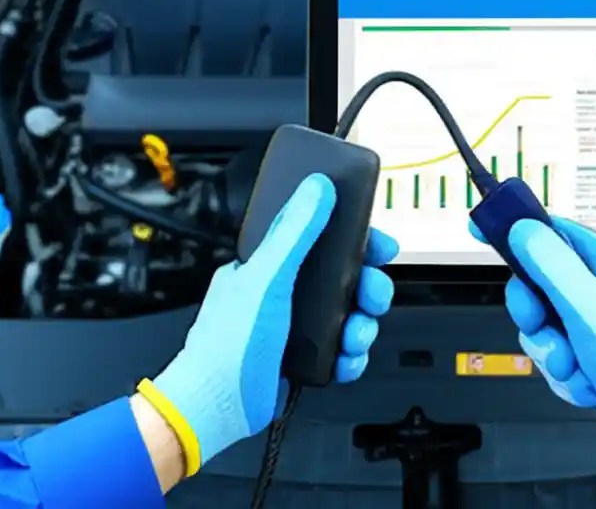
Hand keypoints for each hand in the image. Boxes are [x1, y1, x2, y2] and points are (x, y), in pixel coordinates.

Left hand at [146, 174, 396, 474]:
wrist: (216, 407)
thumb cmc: (226, 344)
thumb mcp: (266, 279)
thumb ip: (294, 232)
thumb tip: (315, 187)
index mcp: (271, 265)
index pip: (323, 239)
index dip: (357, 240)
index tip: (379, 245)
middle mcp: (285, 292)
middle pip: (347, 279)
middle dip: (368, 289)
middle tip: (372, 297)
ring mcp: (296, 326)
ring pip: (351, 316)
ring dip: (362, 326)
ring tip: (354, 337)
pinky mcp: (305, 357)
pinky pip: (343, 350)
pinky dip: (351, 356)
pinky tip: (344, 359)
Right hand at [471, 217, 595, 473]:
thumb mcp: (586, 302)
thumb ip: (550, 263)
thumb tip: (524, 230)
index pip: (554, 233)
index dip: (519, 232)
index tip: (486, 228)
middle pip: (539, 286)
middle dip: (534, 315)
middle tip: (538, 323)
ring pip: (544, 328)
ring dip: (551, 352)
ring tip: (573, 365)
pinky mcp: (592, 356)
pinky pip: (557, 357)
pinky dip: (566, 376)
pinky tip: (587, 382)